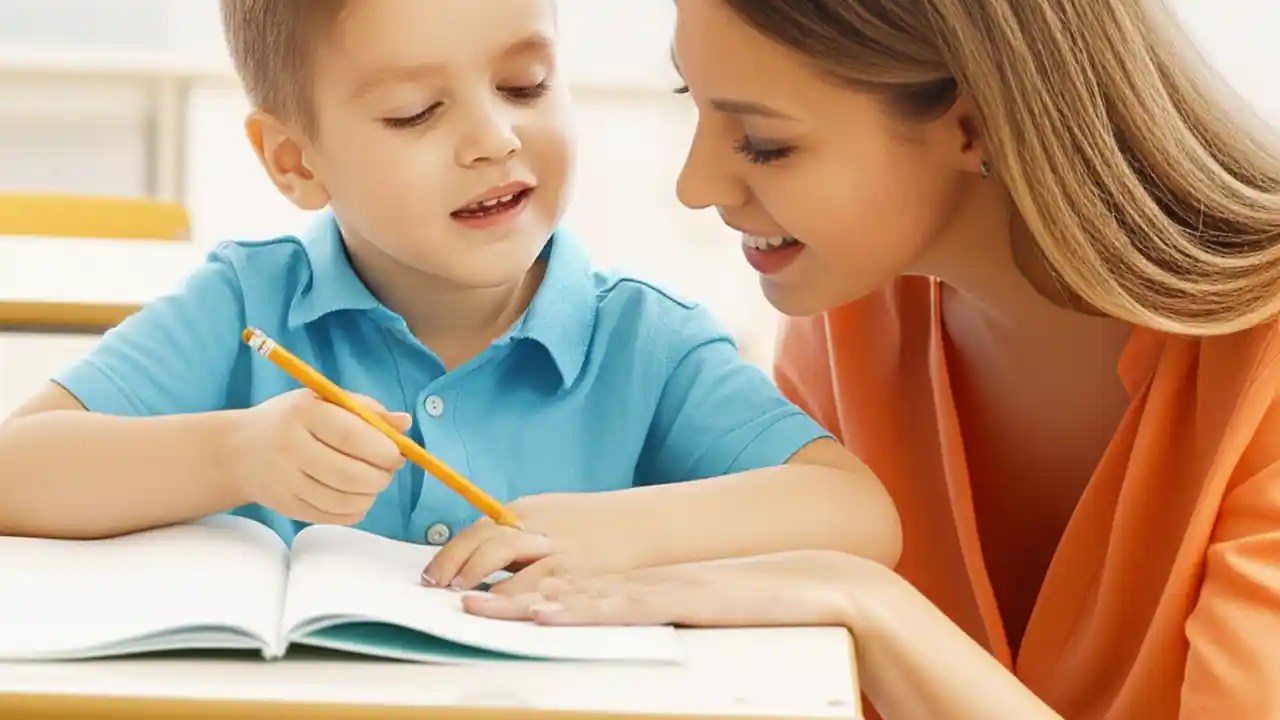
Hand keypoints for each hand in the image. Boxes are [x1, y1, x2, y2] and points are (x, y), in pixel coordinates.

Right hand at [226, 388, 409, 524]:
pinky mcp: (285, 506)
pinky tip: (355, 497)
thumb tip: (405, 423)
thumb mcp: (324, 401)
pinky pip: (332, 516)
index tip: (397, 454)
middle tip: (387, 470)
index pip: (353, 436)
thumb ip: (366, 410)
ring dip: (370, 495)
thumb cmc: (292, 420)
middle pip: (350, 475)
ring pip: (344, 500)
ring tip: (372, 483)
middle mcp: (290, 447)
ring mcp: (285, 481)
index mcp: (304, 413)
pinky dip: (354, 510)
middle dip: (381, 477)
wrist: (238, 450)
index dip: (384, 450)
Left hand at [421, 493, 633, 592]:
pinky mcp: (571, 565)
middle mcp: (534, 522)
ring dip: (474, 576)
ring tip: (461, 597)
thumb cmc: (596, 523)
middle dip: (453, 565)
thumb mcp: (552, 517)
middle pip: (482, 540)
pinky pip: (532, 581)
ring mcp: (551, 543)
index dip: (450, 553)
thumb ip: (519, 532)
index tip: (432, 574)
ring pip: (499, 555)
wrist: (641, 522)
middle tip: (435, 586)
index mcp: (526, 510)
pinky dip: (511, 593)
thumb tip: (484, 554)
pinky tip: (498, 604)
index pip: (477, 530)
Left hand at [461, 550, 885, 628]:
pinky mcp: (678, 604)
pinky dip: (576, 612)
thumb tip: (618, 635)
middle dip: (501, 594)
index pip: (567, 590)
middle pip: (557, 588)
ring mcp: (656, 592)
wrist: (818, 587)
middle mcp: (638, 585)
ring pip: (577, 597)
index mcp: (639, 588)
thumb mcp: (698, 616)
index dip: (517, 594)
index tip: (472, 599)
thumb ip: (659, 620)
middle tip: (449, 597)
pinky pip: (619, 609)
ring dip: (523, 603)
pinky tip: (546, 614)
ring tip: (475, 609)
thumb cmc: (760, 607)